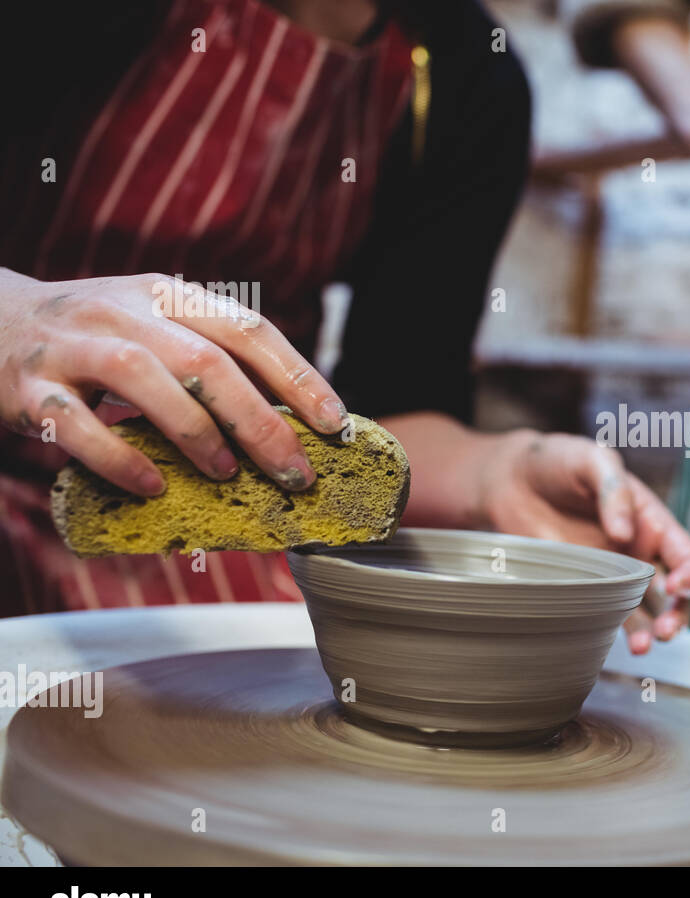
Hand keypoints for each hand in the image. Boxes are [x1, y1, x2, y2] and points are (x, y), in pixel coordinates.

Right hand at [0, 269, 348, 494]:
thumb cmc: (99, 337)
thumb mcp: (159, 327)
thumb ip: (215, 360)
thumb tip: (294, 422)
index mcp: (169, 294)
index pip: (248, 329)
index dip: (298, 376)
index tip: (334, 423)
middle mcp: (123, 310)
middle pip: (206, 361)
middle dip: (260, 423)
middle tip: (294, 473)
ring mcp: (73, 345)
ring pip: (144, 379)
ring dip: (196, 434)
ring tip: (226, 475)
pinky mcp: (29, 388)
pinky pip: (76, 424)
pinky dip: (119, 459)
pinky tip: (152, 486)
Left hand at [477, 430, 689, 653]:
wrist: (512, 481)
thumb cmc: (559, 462)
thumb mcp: (591, 459)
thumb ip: (613, 489)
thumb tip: (624, 533)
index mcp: (652, 522)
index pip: (687, 556)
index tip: (677, 586)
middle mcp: (640, 553)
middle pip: (676, 594)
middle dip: (677, 614)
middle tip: (665, 631)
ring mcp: (613, 576)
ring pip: (647, 613)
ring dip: (650, 632)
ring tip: (642, 646)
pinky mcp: (584, 589)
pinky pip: (609, 616)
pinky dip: (616, 632)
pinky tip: (616, 642)